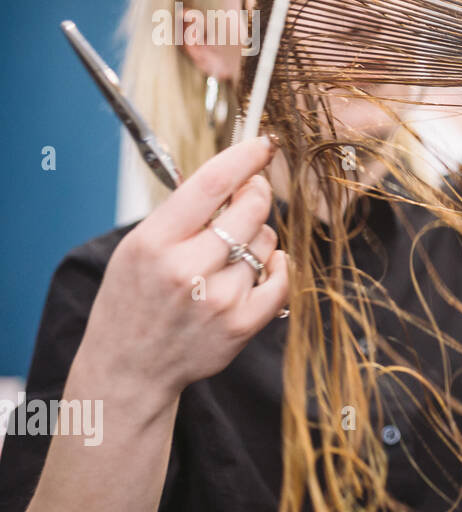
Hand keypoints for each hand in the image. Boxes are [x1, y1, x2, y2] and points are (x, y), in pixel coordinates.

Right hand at [74, 137, 289, 421]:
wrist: (129, 367)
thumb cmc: (133, 300)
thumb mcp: (138, 247)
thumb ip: (183, 213)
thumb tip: (236, 175)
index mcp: (155, 242)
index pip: (211, 183)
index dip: (245, 156)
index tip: (263, 144)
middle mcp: (186, 268)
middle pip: (251, 208)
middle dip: (256, 195)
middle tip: (250, 197)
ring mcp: (218, 299)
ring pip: (267, 242)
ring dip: (259, 238)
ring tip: (231, 253)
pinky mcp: (241, 324)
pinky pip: (282, 279)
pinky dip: (278, 267)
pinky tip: (263, 267)